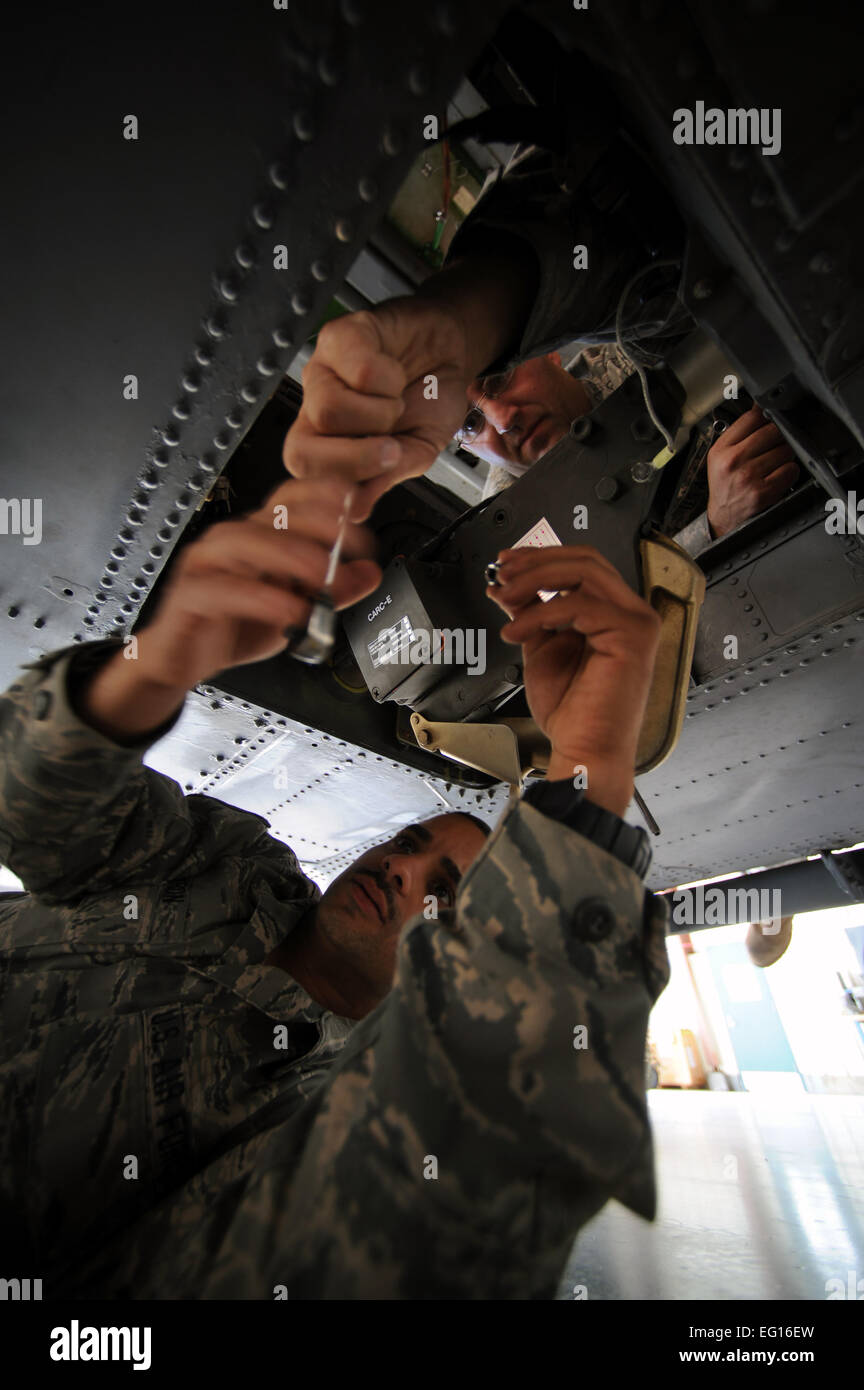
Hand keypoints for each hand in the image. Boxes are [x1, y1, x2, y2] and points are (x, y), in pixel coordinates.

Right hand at [78, 478, 381, 740]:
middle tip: (354, 549)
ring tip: (325, 578)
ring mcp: (208, 563)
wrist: (184, 660)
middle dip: (320, 526)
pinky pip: (225, 588)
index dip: (323, 495)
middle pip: (275, 514)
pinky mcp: (190, 594)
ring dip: (291, 555)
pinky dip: (262, 597)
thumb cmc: (234, 625)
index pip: (289, 497)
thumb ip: (334, 592)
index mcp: (259, 535)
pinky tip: (291, 610)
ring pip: (247, 541)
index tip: (357, 508)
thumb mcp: (296, 610)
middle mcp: (233, 540)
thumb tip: (370, 573)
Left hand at [282, 298, 470, 520]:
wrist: (453, 351)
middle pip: (303, 449)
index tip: (383, 472)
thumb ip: (384, 480)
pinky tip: (394, 374)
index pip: (302, 471)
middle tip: (392, 445)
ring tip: (395, 402)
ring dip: (379, 412)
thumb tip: (354, 512)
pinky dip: (389, 379)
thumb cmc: (430, 398)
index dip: (342, 479)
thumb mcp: (416, 452)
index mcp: (326, 440)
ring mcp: (322, 370)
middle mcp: (314, 406)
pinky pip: (358, 370)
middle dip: (357, 456)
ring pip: (329, 410)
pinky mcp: (340, 335)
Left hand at [486, 546, 660, 815]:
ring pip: (584, 572)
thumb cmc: (571, 712)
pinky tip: (516, 631)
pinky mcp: (632, 634)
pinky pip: (579, 604)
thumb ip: (530, 613)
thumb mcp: (541, 649)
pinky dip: (541, 613)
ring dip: (535, 579)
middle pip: (585, 559)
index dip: (540, 558)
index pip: (582, 565)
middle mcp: (631, 612)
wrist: (584, 750)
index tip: (505, 565)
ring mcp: (636, 621)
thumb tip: (509, 587)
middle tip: (502, 574)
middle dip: (536, 561)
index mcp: (613, 613)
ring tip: (505, 597)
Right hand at [706, 404, 799, 537]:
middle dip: (779, 437)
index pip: (752, 418)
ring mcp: (748, 477)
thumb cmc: (724, 484)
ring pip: (784, 451)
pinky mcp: (763, 492)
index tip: (771, 420)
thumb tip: (760, 407)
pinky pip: (790, 470)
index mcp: (722, 449)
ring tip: (774, 463)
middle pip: (772, 432)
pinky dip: (789, 472)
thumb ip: (740, 432)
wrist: (723, 515)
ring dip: (785, 456)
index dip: (767, 416)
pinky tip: (778, 476)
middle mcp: (733, 461)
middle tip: (775, 445)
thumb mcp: (721, 455)